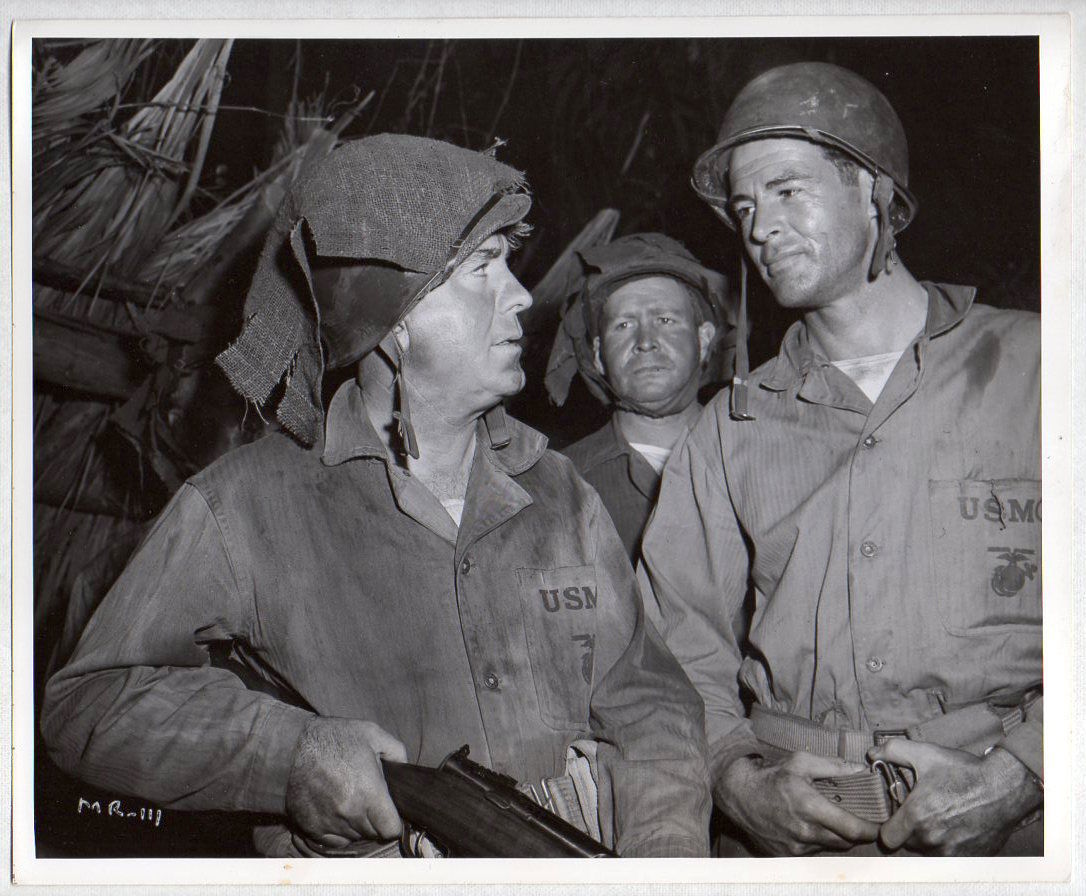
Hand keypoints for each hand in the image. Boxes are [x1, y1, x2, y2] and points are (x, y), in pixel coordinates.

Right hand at [285, 716, 407, 849]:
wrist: (289, 749)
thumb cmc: (333, 739)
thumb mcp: (371, 733)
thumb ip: (396, 751)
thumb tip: (404, 769)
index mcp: (369, 793)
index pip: (391, 829)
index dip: (394, 822)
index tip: (388, 812)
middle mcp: (351, 813)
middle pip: (373, 833)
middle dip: (375, 820)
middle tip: (368, 799)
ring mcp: (330, 823)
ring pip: (354, 837)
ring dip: (356, 825)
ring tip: (350, 801)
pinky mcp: (312, 828)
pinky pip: (334, 841)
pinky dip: (338, 831)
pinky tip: (335, 810)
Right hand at [714, 752, 880, 854]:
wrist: (739, 794)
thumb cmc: (771, 775)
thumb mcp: (801, 762)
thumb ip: (833, 766)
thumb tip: (860, 768)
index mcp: (810, 807)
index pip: (852, 828)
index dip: (871, 830)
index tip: (882, 826)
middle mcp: (805, 831)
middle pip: (845, 841)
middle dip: (857, 833)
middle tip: (863, 822)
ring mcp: (795, 846)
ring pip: (830, 846)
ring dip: (838, 837)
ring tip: (838, 822)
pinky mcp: (787, 854)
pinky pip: (813, 850)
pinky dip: (819, 840)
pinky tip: (814, 826)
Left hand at [869, 740, 1042, 854]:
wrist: (1004, 787)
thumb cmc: (963, 771)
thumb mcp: (925, 753)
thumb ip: (892, 751)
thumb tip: (872, 753)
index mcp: (917, 816)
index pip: (887, 838)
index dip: (889, 826)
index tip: (896, 816)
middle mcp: (932, 838)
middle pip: (908, 844)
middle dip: (910, 830)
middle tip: (921, 812)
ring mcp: (952, 851)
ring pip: (928, 851)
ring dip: (929, 839)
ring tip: (939, 817)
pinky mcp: (970, 857)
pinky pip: (949, 857)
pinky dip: (949, 846)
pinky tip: (955, 827)